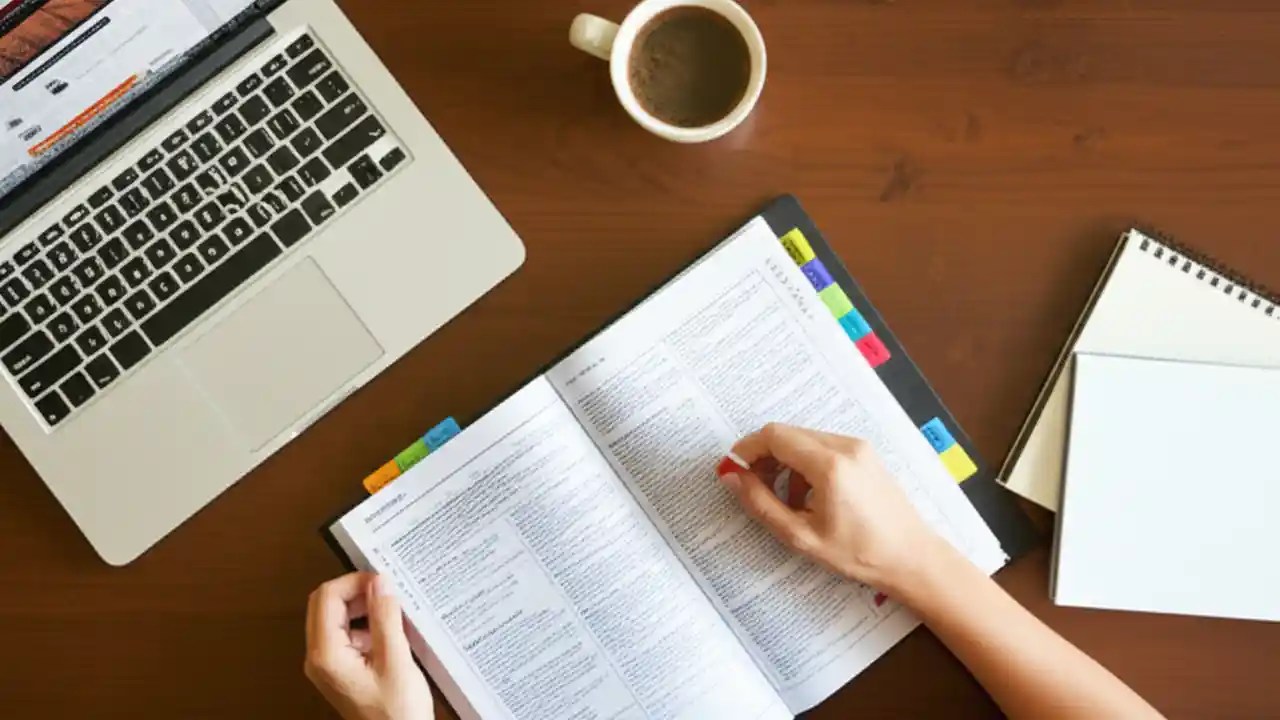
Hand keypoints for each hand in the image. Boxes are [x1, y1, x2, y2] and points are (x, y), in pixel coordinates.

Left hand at [305, 572, 434, 719]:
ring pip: (335, 616)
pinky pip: (345, 633)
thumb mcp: (396, 660)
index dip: (354, 581)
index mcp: (327, 654)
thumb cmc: (397, 712)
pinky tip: (390, 630)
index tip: (383, 580)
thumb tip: (379, 581)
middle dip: (356, 591)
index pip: (327, 597)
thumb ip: (385, 617)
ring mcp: (328, 663)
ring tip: (392, 611)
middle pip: (326, 604)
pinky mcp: (340, 667)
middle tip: (388, 591)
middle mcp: (319, 657)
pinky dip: (365, 623)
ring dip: (361, 607)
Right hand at [719, 423, 947, 590]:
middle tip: (754, 489)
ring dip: (784, 462)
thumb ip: (761, 504)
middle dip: (763, 457)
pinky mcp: (864, 453)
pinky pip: (822, 447)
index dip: (746, 450)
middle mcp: (845, 446)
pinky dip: (804, 464)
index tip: (733, 471)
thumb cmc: (859, 554)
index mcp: (830, 465)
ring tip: (785, 501)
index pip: (773, 436)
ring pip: (803, 439)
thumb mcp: (801, 536)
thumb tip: (732, 478)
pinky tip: (808, 497)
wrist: (912, 557)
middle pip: (787, 434)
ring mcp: (857, 446)